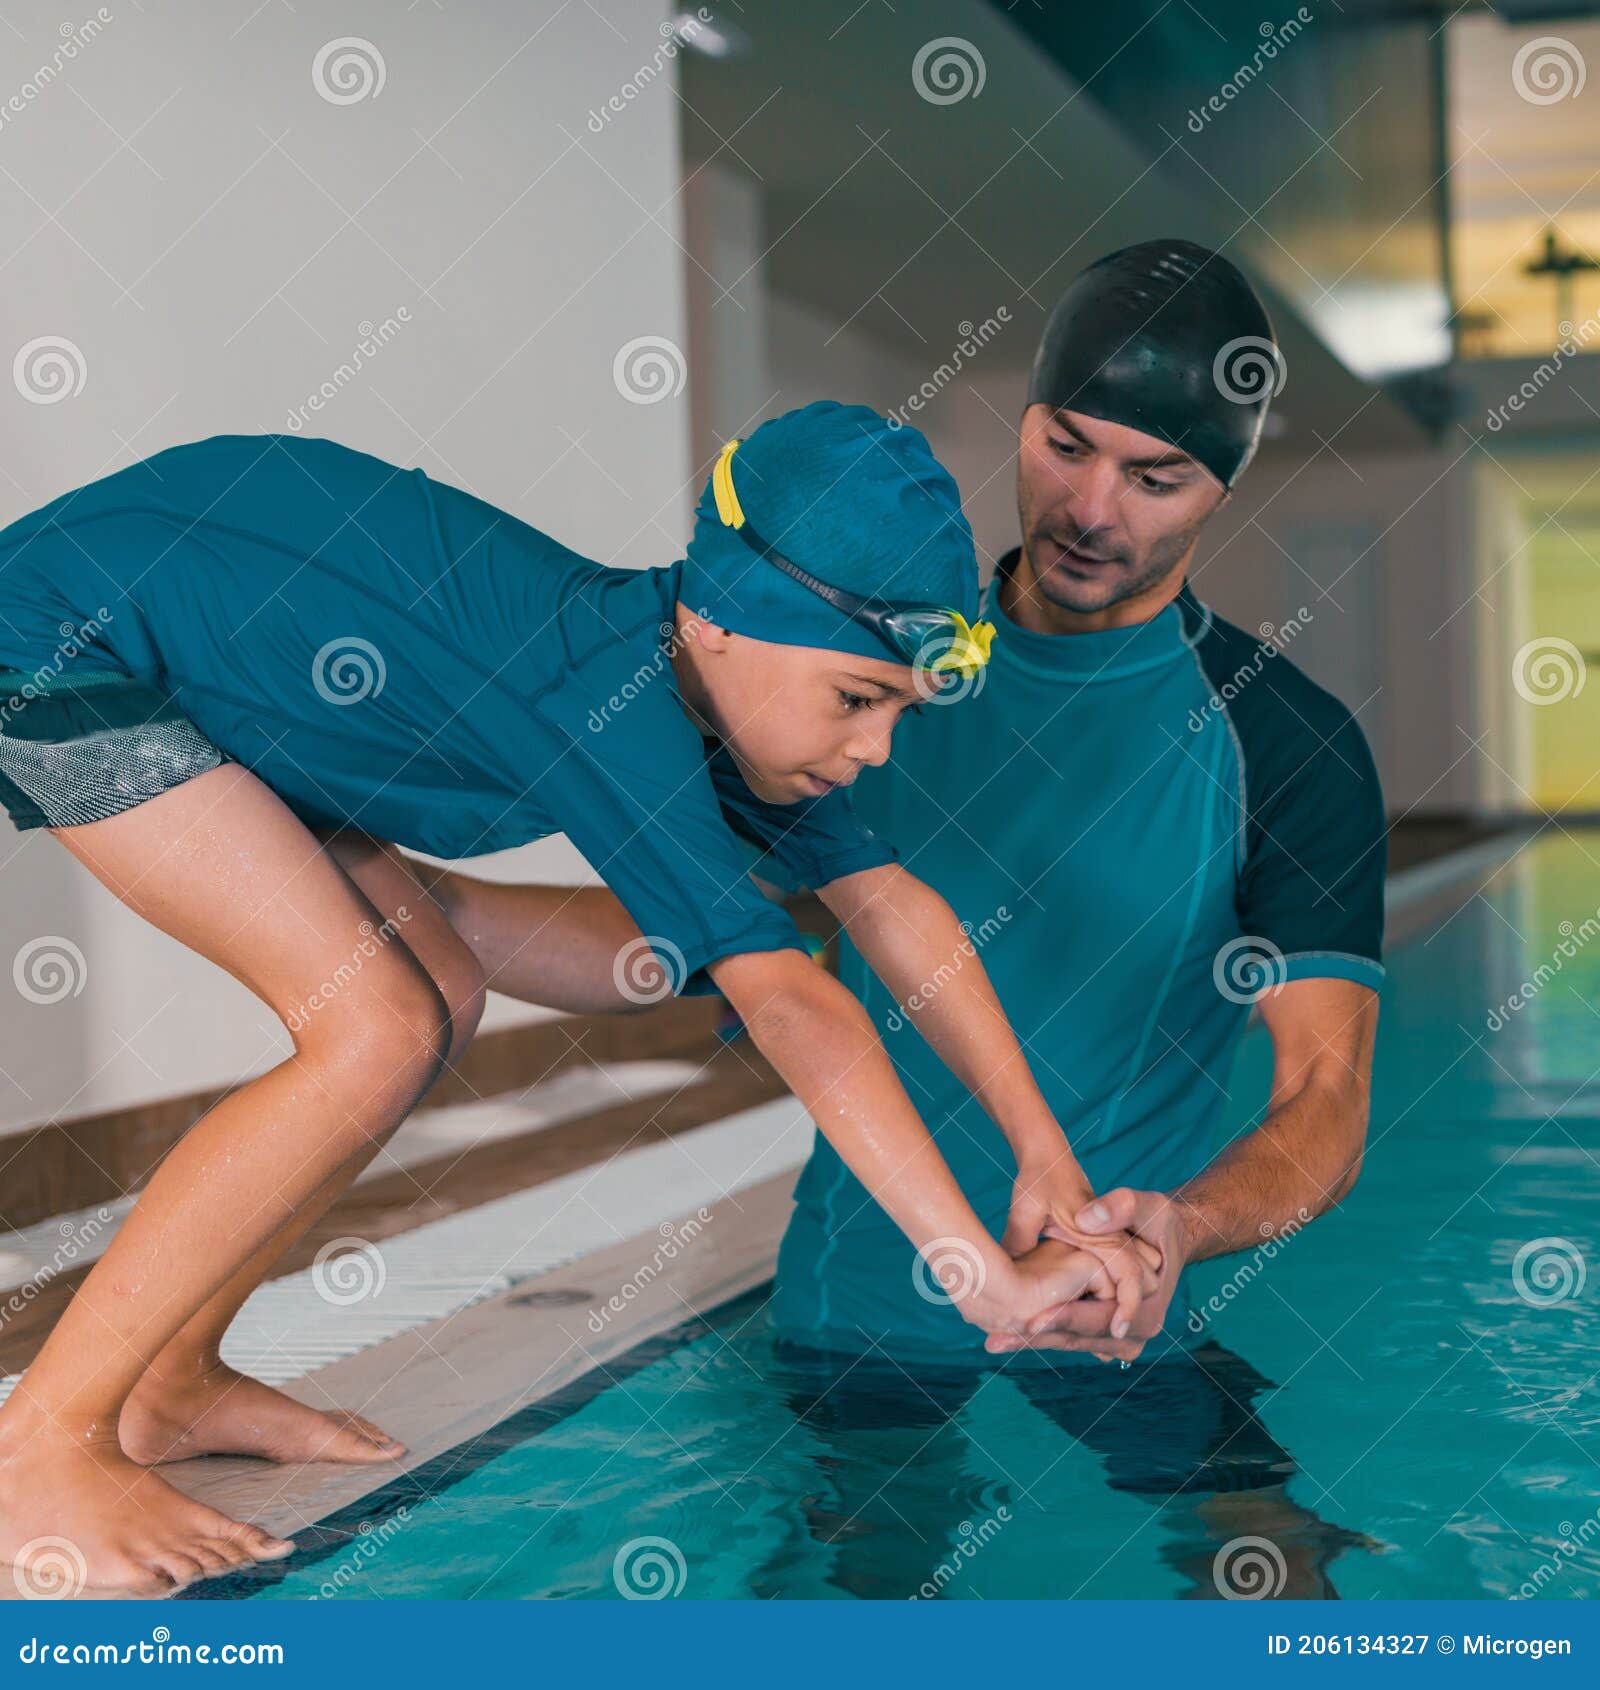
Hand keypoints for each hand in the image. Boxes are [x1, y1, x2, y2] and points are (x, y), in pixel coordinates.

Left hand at [986, 1187, 1188, 1362]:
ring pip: (1078, 1341)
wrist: (1171, 1234)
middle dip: (1041, 1337)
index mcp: (1148, 1291)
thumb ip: (1118, 1209)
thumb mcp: (1143, 1203)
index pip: (1103, 1313)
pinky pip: (1079, 1337)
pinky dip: (1049, 1333)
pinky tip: (1012, 1334)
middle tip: (995, 1339)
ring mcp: (1130, 1329)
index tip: (1033, 1322)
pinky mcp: (1113, 1327)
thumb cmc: (1155, 1215)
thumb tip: (1087, 1219)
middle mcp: (1144, 1319)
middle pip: (1084, 1336)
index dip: (1068, 1317)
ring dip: (1039, 1341)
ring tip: (996, 1340)